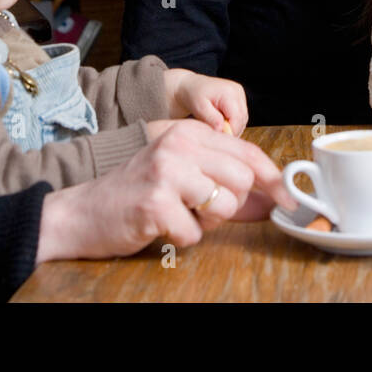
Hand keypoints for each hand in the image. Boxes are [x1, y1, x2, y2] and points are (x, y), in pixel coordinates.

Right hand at [34, 119, 295, 261]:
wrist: (83, 213)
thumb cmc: (137, 194)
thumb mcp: (184, 178)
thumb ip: (228, 185)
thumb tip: (273, 199)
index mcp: (189, 133)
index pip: (247, 152)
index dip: (273, 179)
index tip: (288, 200)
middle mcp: (179, 144)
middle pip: (242, 181)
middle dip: (228, 204)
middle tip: (198, 207)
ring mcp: (167, 172)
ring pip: (224, 205)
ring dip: (205, 221)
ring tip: (177, 213)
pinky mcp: (156, 202)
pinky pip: (195, 233)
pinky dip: (181, 237)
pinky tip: (160, 225)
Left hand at [164, 67, 248, 135]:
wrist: (191, 86)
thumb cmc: (193, 96)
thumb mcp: (199, 108)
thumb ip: (212, 119)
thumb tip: (223, 130)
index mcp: (228, 92)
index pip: (237, 117)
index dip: (231, 131)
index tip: (219, 138)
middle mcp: (237, 91)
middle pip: (242, 118)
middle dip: (232, 130)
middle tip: (218, 136)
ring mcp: (239, 94)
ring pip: (243, 118)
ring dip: (233, 127)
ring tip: (218, 129)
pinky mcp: (239, 97)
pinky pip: (241, 115)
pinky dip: (233, 122)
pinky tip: (222, 123)